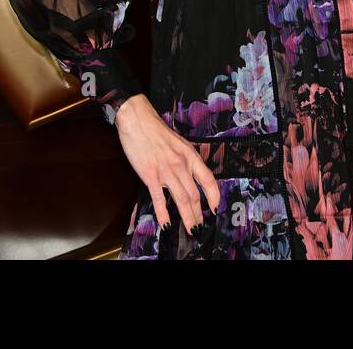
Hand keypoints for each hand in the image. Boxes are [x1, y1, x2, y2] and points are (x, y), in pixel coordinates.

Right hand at [114, 94, 220, 231]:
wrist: (137, 121)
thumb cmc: (157, 131)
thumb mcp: (179, 143)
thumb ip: (186, 160)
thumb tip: (192, 176)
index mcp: (190, 155)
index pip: (208, 180)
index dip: (214, 196)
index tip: (214, 208)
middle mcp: (181, 165)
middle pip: (194, 195)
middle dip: (198, 214)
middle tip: (200, 227)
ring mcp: (166, 171)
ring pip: (181, 199)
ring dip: (187, 217)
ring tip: (191, 230)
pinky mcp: (150, 175)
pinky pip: (159, 199)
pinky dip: (163, 213)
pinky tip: (166, 224)